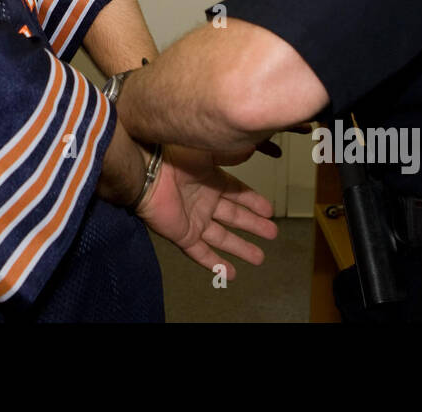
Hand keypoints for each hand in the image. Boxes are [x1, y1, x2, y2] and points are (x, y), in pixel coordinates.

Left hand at [134, 144, 276, 278]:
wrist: (149, 174)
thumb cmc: (176, 157)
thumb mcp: (209, 152)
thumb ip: (229, 154)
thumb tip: (251, 148)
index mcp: (211, 180)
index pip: (238, 194)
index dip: (253, 202)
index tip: (269, 211)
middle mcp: (204, 201)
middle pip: (234, 217)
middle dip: (253, 226)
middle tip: (272, 233)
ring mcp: (194, 220)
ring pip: (222, 238)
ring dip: (240, 248)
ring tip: (259, 258)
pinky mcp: (182, 235)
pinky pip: (201, 253)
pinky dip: (216, 264)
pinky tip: (231, 274)